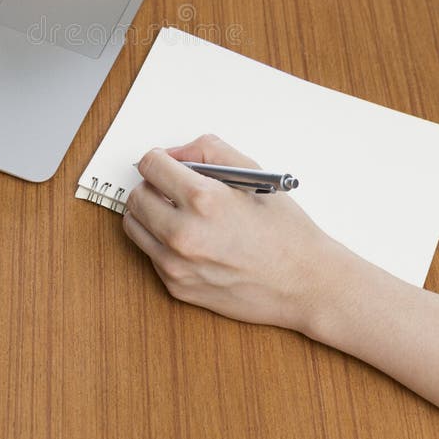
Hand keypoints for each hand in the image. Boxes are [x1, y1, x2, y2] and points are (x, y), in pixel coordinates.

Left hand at [123, 134, 332, 330]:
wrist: (304, 283)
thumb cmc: (284, 230)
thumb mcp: (253, 173)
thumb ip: (208, 152)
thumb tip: (174, 153)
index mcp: (203, 199)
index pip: (150, 165)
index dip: (158, 159)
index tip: (165, 163)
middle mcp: (184, 234)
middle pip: (136, 196)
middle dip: (151, 185)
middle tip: (172, 187)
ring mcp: (177, 264)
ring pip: (134, 226)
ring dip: (149, 213)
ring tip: (176, 211)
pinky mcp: (177, 287)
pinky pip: (150, 254)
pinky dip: (161, 241)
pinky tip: (190, 239)